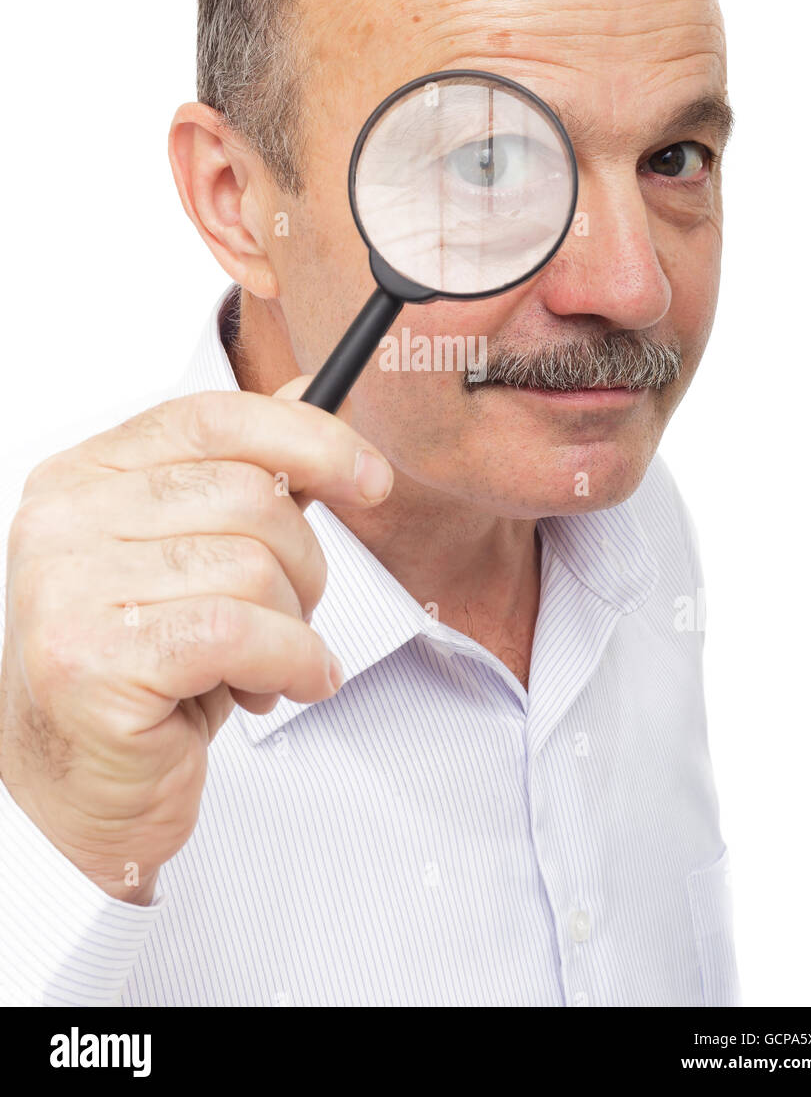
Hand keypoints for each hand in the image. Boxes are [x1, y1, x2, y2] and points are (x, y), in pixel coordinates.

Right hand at [0, 380, 392, 903]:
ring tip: (266, 662)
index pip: (212, 419)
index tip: (370, 478)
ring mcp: (72, 591)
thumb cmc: (140, 672)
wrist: (77, 792)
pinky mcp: (98, 663)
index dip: (309, 439)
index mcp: (82, 477)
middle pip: (248, 495)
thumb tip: (313, 395)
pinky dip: (291, 662)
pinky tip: (282, 688)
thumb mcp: (194, 558)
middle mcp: (64, 523)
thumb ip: (245, 473)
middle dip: (305, 563)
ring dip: (293, 625)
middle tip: (293, 613)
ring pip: (254, 567)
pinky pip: (244, 634)